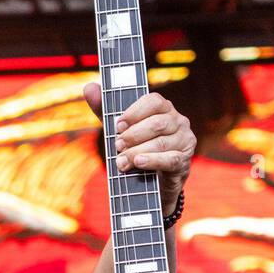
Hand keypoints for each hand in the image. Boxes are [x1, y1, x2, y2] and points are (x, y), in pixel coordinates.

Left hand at [82, 84, 195, 217]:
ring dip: (137, 151)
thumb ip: (105, 111)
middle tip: (117, 146)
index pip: (154, 100)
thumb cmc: (136, 149)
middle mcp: (178, 121)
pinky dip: (152, 161)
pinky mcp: (184, 162)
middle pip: (157, 123)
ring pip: (161, 142)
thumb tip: (89, 87)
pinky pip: (170, 159)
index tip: (117, 125)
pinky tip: (139, 163)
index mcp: (164, 108)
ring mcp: (184, 141)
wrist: (150, 184)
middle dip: (133, 135)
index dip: (135, 112)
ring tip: (121, 161)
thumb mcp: (119, 131)